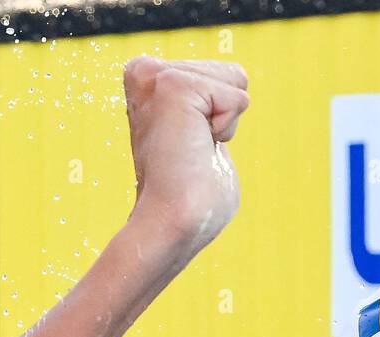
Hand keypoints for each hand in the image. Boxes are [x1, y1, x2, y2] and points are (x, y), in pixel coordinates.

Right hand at [122, 56, 249, 253]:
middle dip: (226, 118)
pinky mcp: (171, 85)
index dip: (223, 119)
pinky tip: (193, 148)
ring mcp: (154, 74)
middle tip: (191, 151)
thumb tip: (229, 110)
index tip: (190, 147)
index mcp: (149, 81)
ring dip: (225, 124)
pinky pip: (235, 96)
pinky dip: (226, 128)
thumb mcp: (205, 143)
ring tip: (190, 149)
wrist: (172, 222)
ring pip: (235, 79)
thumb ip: (213, 117)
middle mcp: (144, 70)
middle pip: (232, 73)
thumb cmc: (194, 200)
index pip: (223, 77)